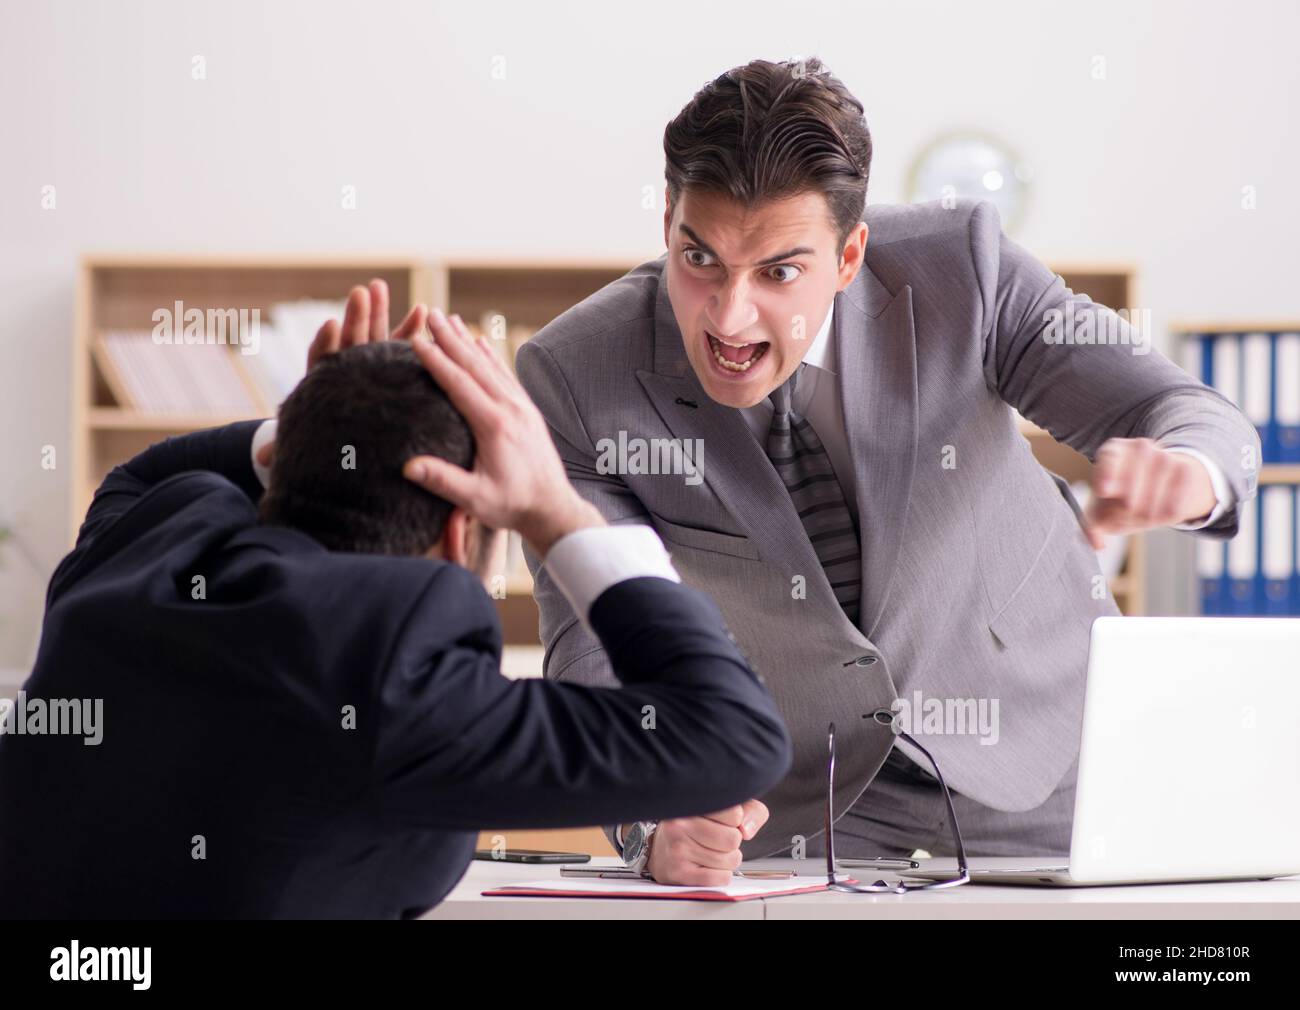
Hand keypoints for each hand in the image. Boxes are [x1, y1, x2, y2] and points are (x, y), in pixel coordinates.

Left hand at [257, 279, 429, 468]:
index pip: (322, 358)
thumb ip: (288, 448)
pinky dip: (411, 328)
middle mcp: (347, 369)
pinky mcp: (392, 367)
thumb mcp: (307, 448)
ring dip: (377, 310)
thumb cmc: (325, 446)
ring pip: (373, 335)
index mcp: (324, 384)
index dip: (326, 342)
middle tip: (359, 293)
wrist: (349, 447)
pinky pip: (401, 346)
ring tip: (379, 286)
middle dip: (355, 316)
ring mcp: (370, 365)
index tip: (330, 325)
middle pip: (349, 339)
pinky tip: (423, 311)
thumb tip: (264, 458)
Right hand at [401, 309, 603, 555]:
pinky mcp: (528, 411)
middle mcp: (510, 409)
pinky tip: (482, 343)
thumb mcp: (476, 498)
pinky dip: (491, 357)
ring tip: (451, 319)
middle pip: (475, 365)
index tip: (417, 340)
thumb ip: (443, 481)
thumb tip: (407, 468)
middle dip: (451, 338)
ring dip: (469, 341)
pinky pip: (506, 376)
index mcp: (494, 426)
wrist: (552, 509)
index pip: (460, 384)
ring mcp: (522, 407)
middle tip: (430, 314)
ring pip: (491, 366)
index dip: (437, 360)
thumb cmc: (512, 505)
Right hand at [643, 799, 768, 886]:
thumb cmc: (694, 827)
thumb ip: (749, 811)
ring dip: (727, 860)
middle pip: (733, 839)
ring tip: (710, 852)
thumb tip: (746, 830)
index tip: (723, 822)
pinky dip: (721, 875)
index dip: (736, 821)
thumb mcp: (723, 808)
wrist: (660, 849)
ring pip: (729, 860)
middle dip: (732, 843)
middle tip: (717, 840)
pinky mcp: (678, 872)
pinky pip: (720, 878)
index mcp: (691, 801)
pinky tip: (707, 867)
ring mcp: (677, 848)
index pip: (735, 814)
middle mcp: (679, 822)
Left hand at [1082, 437, 1216, 548]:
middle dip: (1123, 517)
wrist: (1168, 479)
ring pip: (1149, 509)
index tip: (1103, 491)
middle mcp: (1140, 448)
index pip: (1108, 462)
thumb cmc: (1126, 494)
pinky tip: (1161, 509)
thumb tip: (1097, 544)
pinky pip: (1172, 509)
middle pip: (1127, 500)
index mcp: (1113, 451)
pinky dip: (1163, 518)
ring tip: (1143, 510)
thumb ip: (1092, 526)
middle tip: (1125, 513)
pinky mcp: (1186, 471)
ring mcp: (1164, 457)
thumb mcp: (1104, 504)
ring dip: (1144, 519)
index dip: (1105, 476)